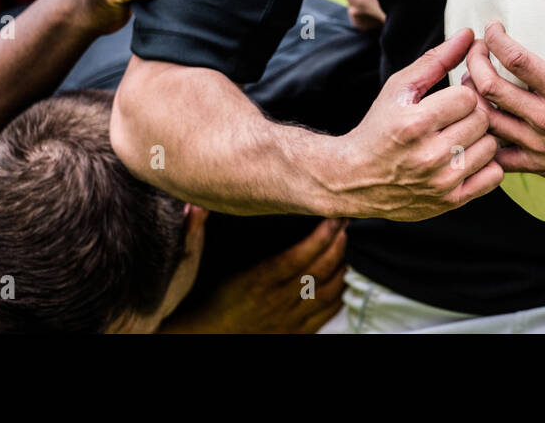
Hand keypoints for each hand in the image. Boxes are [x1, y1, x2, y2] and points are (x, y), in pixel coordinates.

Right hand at [168, 218, 348, 332]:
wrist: (211, 338)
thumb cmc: (212, 299)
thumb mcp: (203, 267)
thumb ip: (198, 234)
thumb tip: (194, 206)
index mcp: (257, 280)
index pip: (298, 256)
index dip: (322, 235)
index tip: (335, 216)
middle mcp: (277, 300)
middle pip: (319, 270)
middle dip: (338, 243)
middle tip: (348, 222)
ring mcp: (290, 318)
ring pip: (328, 291)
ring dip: (343, 266)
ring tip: (350, 245)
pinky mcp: (298, 331)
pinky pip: (328, 312)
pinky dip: (341, 293)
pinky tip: (346, 276)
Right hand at [334, 30, 503, 220]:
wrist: (356, 178)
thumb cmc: (380, 127)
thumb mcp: (400, 87)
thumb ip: (436, 59)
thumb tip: (469, 35)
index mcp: (415, 123)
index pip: (468, 97)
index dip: (462, 93)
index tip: (450, 98)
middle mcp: (429, 155)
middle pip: (482, 120)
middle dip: (473, 113)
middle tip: (459, 115)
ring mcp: (441, 182)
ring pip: (492, 147)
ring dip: (481, 138)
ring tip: (461, 135)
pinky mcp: (451, 201)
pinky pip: (494, 176)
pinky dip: (487, 164)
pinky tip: (467, 157)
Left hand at [465, 0, 544, 209]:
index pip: (517, 60)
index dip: (496, 39)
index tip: (493, 28)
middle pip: (489, 88)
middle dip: (474, 63)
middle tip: (476, 51)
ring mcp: (537, 143)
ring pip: (486, 120)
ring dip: (472, 98)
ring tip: (471, 82)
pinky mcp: (536, 164)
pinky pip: (497, 155)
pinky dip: (483, 138)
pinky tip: (483, 124)